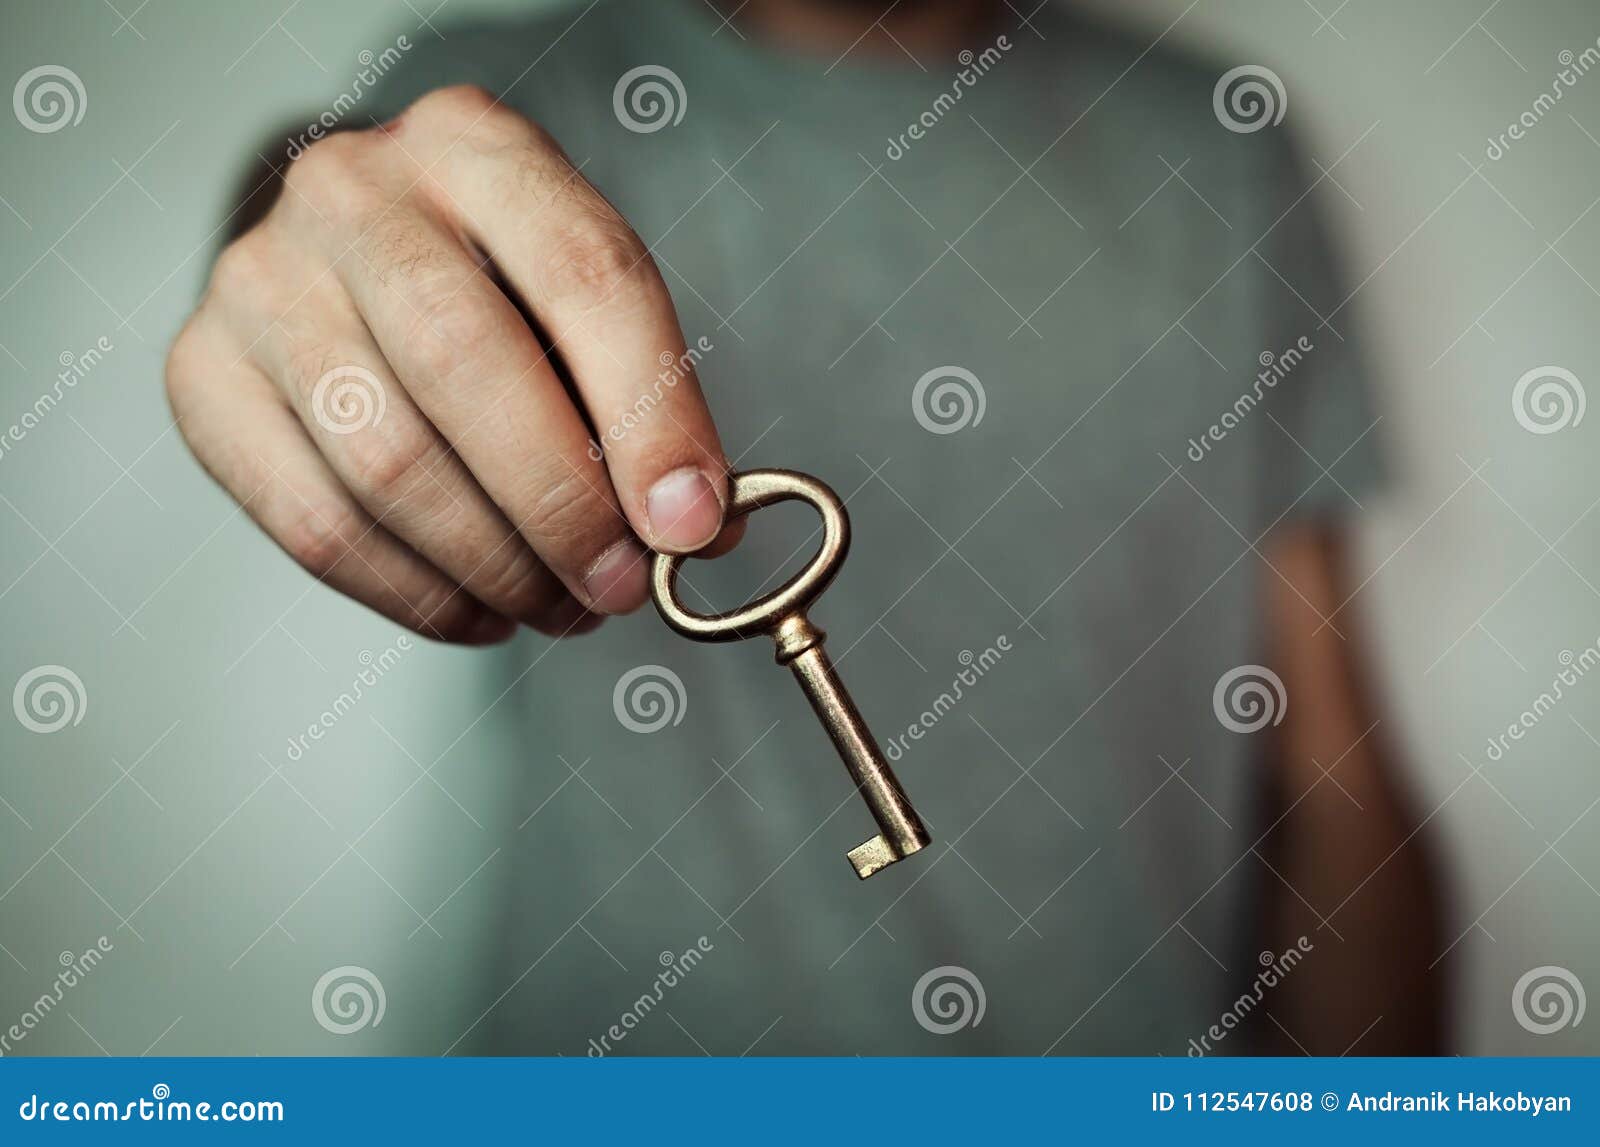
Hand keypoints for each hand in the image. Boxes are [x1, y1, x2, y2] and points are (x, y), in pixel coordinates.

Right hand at [167, 86, 734, 642]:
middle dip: (561, 505)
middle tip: (621, 585)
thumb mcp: (582, 301)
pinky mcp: (202, 376)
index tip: (690, 522)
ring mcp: (260, 281)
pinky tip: (480, 610)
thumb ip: (646, 396)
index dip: (650, 414)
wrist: (344, 260)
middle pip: (463, 364)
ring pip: (387, 464)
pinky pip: (317, 526)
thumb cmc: (490, 286)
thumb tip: (696, 526)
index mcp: (476, 145)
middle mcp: (353, 194)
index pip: (583, 273)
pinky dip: (418, 596)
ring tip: (560, 604)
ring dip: (496, 568)